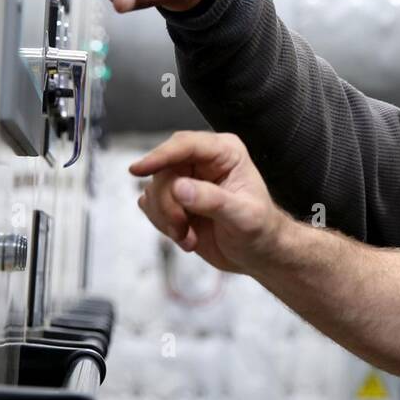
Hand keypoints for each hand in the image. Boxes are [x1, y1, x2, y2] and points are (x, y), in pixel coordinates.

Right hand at [130, 132, 283, 274]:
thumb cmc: (260, 230)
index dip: (161, 155)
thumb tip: (180, 187)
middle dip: (168, 204)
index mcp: (225, 152)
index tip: (138, 169)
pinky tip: (186, 235)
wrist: (258, 254)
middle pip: (164, 169)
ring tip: (190, 236)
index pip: (186, 145)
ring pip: (154, 189)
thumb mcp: (244, 217)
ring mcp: (186, 180)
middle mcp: (203, 161)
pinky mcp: (174, 200)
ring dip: (166, 218)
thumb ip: (212, 200)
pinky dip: (163, 224)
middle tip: (182, 228)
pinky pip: (150, 205)